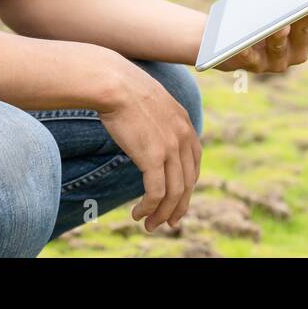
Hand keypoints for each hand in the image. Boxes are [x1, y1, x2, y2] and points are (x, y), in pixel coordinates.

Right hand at [96, 60, 201, 232]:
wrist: (113, 83)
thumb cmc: (123, 89)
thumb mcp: (152, 102)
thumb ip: (158, 120)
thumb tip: (148, 136)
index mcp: (185, 122)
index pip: (194, 163)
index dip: (188, 185)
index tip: (178, 199)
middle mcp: (183, 136)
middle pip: (188, 182)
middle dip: (179, 206)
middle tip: (169, 223)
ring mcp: (171, 147)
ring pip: (174, 193)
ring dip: (163, 213)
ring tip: (150, 225)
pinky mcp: (153, 157)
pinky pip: (156, 193)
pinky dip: (149, 208)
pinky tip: (138, 214)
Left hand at [214, 0, 307, 73]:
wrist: (229, 39)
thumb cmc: (260, 14)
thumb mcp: (277, 1)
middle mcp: (300, 49)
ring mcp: (278, 60)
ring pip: (280, 47)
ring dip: (281, 36)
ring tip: (280, 26)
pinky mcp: (253, 65)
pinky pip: (250, 59)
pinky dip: (247, 52)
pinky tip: (243, 45)